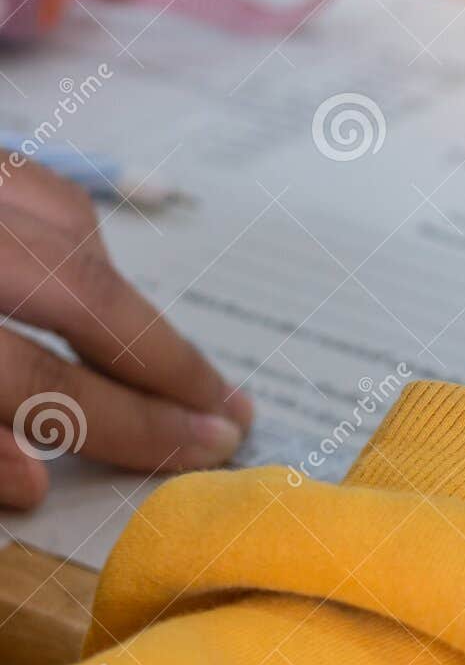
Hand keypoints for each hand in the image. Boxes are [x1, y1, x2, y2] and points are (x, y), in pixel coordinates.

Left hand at [0, 156, 252, 508]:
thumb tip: (34, 482)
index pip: (47, 382)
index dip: (133, 424)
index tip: (207, 448)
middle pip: (86, 297)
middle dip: (168, 361)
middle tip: (230, 408)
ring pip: (71, 227)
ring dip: (126, 296)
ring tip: (163, 353)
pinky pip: (39, 182)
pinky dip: (75, 231)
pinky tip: (87, 268)